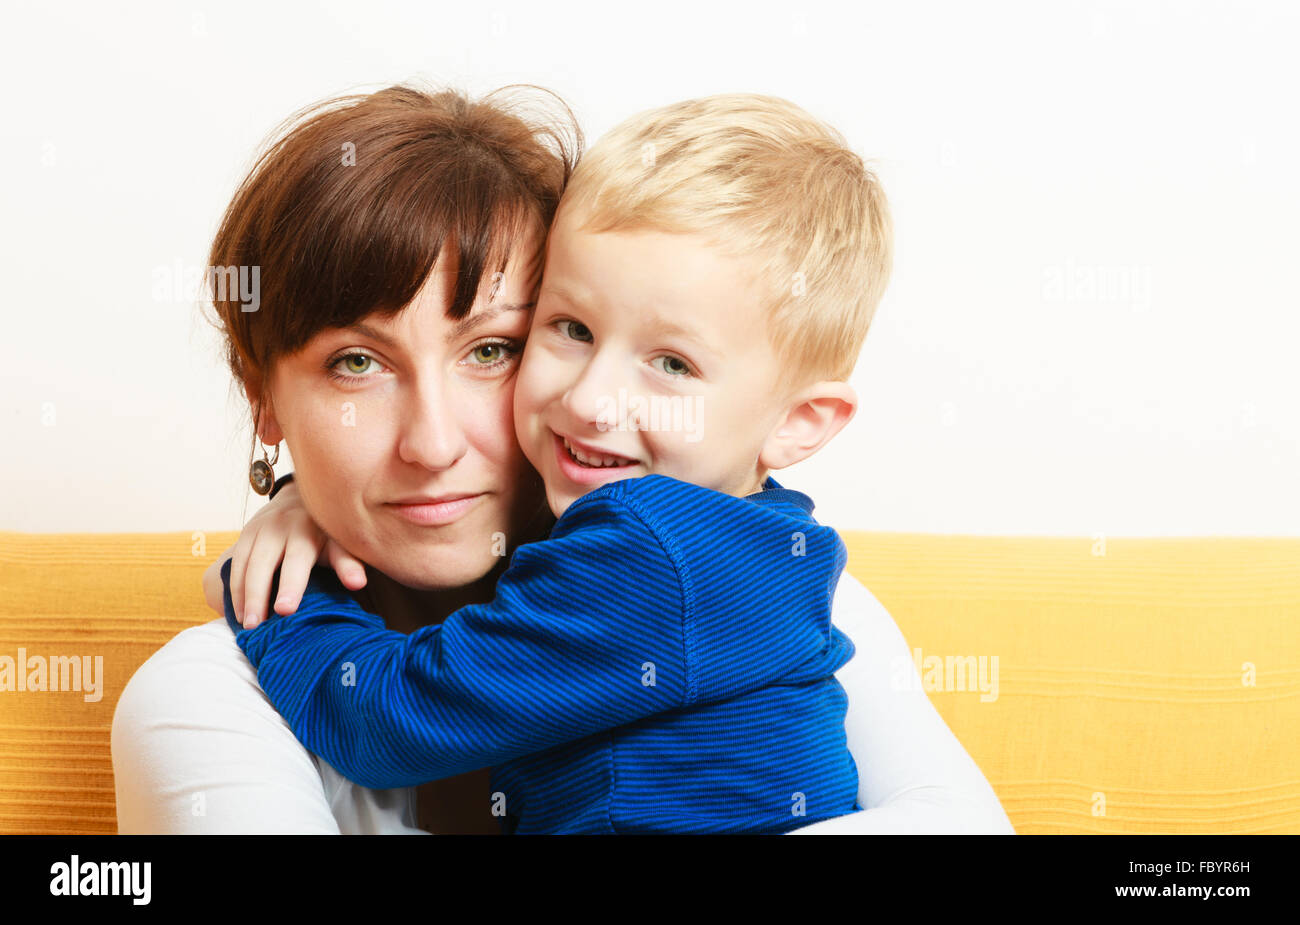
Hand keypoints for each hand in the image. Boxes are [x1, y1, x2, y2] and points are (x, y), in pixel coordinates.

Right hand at [224, 479, 367, 627]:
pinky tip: (239, 613)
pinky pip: (235, 564)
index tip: (285, 610)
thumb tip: (358, 584)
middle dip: (258, 595)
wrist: (303, 497)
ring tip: (247, 626)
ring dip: (242, 597)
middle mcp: (279, 527)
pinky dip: (235, 590)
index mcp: (307, 530)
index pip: (297, 560)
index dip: (291, 585)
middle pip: (262, 564)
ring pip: (244, 564)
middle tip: (256, 627)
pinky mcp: (245, 534)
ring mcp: (258, 529)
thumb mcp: (341, 542)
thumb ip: (347, 563)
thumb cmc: (328, 530)